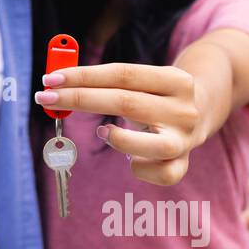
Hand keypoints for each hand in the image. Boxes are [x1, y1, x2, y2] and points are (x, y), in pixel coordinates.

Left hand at [34, 62, 201, 185]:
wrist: (203, 108)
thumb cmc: (155, 94)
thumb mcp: (141, 79)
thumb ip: (105, 80)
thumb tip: (57, 83)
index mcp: (175, 79)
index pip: (122, 74)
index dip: (84, 76)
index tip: (50, 78)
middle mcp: (184, 109)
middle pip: (126, 103)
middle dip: (79, 100)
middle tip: (45, 98)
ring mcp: (186, 139)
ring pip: (153, 146)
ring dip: (117, 139)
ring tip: (102, 131)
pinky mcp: (183, 164)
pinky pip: (160, 174)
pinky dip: (138, 168)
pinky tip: (130, 158)